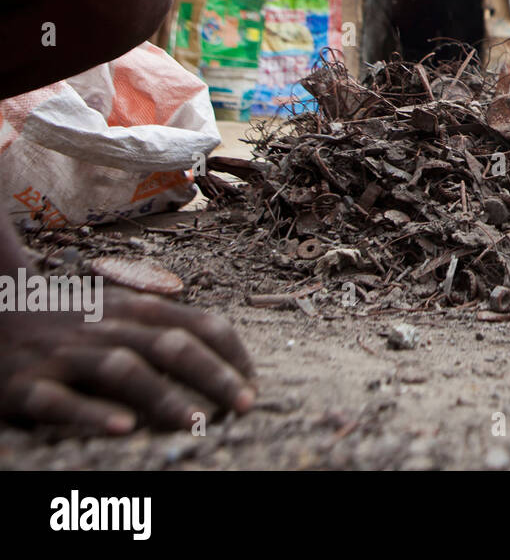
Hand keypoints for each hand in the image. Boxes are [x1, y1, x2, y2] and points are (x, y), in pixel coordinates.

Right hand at [0, 223, 254, 433]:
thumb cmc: (69, 318)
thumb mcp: (119, 309)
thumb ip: (166, 323)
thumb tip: (224, 347)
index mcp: (134, 309)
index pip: (198, 325)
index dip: (231, 354)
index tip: (254, 384)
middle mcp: (105, 328)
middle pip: (169, 346)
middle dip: (213, 375)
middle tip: (245, 404)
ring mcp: (65, 355)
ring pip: (121, 370)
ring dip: (163, 396)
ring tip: (196, 423)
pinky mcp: (24, 385)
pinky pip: (61, 401)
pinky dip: (93, 415)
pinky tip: (125, 429)